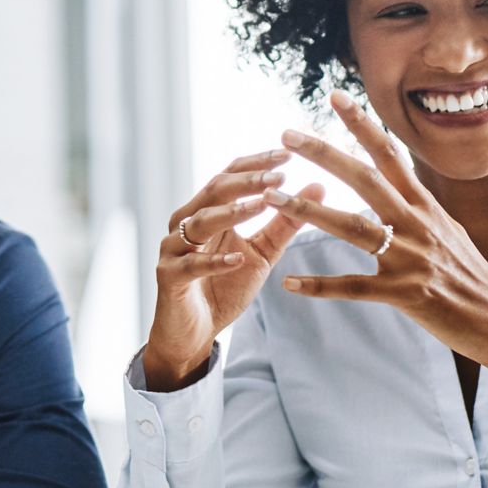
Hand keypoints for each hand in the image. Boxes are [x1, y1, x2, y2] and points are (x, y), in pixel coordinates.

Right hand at [141, 150, 326, 391]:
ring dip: (232, 212)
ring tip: (262, 205)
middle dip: (248, 181)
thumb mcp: (262, 253)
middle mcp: (186, 223)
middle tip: (278, 175)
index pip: (229, 176)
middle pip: (214, 191)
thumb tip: (318, 186)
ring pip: (200, 222)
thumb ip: (285, 223)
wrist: (193, 332)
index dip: (256, 164)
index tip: (287, 155)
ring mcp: (174, 248)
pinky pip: (192, 265)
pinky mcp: (169, 277)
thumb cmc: (224, 288)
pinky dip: (215, 262)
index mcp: (207, 212)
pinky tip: (238, 258)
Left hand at [275, 91, 487, 410]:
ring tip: (272, 198)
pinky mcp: (405, 294)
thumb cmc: (471, 277)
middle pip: (365, 179)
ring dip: (308, 212)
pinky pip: (354, 287)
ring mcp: (410, 258)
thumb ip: (419, 209)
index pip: (390, 155)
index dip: (362, 125)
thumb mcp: (448, 231)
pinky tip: (290, 283)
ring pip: (351, 227)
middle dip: (324, 154)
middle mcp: (417, 224)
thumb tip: (401, 184)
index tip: (334, 97)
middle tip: (287, 134)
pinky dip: (320, 286)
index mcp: (425, 206)